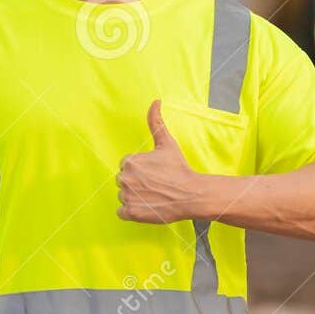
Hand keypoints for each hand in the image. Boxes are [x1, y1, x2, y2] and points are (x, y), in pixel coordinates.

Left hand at [118, 100, 200, 222]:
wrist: (192, 194)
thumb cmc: (180, 169)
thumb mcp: (167, 143)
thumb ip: (156, 122)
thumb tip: (156, 101)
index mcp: (130, 161)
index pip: (127, 166)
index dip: (141, 171)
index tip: (155, 174)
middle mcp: (124, 178)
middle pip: (124, 181)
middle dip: (137, 184)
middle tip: (156, 186)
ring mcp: (127, 196)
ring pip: (124, 196)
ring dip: (136, 198)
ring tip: (154, 197)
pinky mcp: (130, 212)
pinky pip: (122, 212)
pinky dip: (133, 212)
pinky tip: (148, 206)